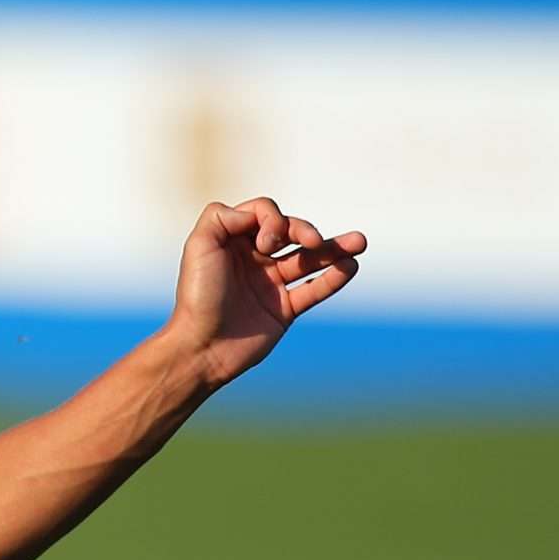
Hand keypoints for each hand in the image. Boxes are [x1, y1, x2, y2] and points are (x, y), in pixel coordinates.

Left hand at [163, 198, 366, 388]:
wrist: (203, 346)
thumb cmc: (198, 296)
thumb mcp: (200, 246)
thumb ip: (223, 217)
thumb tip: (256, 213)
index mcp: (233, 241)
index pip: (265, 214)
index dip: (272, 220)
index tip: (264, 244)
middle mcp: (253, 259)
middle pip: (291, 232)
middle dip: (305, 230)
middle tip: (313, 240)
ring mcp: (270, 284)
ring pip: (309, 259)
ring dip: (335, 248)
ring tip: (360, 241)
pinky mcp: (284, 309)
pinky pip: (314, 290)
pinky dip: (334, 278)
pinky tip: (351, 266)